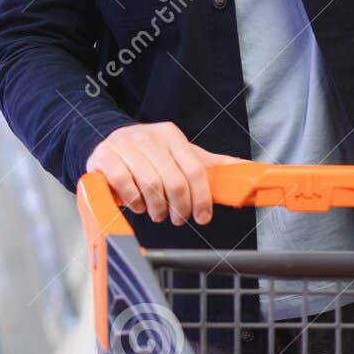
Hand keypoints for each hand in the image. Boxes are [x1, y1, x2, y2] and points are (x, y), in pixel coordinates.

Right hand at [85, 122, 243, 225]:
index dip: (202, 199)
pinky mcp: (104, 156)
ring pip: (150, 186)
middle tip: (177, 218)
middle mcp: (148, 136)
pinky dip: (134, 202)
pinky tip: (138, 205)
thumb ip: (212, 165)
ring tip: (156, 212)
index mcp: (171, 135)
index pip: (195, 170)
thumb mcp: (181, 156)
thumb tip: (249, 171)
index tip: (202, 217)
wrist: (109, 144)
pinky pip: (124, 184)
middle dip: (178, 209)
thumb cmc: (150, 156)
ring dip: (156, 209)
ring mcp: (124, 144)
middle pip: (174, 182)